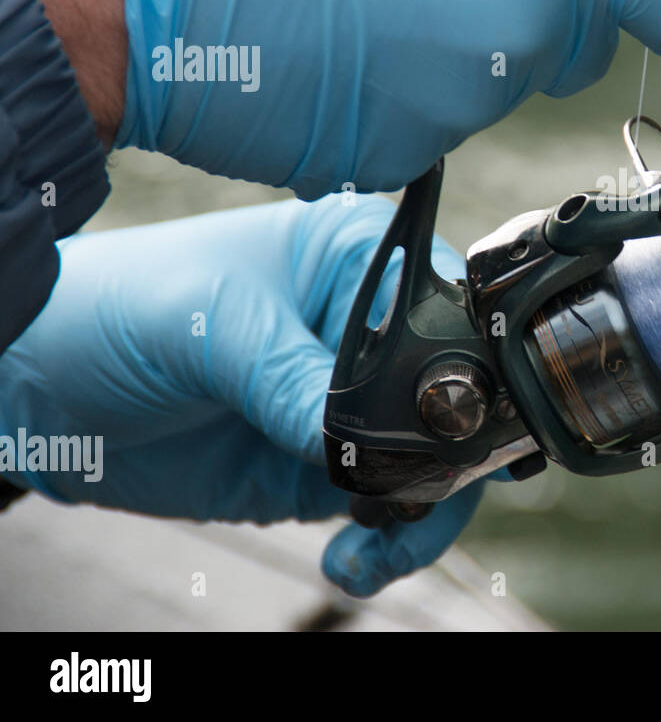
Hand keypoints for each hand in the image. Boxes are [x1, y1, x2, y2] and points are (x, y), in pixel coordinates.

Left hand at [0, 197, 493, 596]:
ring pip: (433, 462)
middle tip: (407, 502)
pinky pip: (384, 506)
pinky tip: (351, 560)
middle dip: (448, 461)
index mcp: (362, 258)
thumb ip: (290, 378)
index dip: (456, 378)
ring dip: (422, 514)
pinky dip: (387, 543)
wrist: (43, 386)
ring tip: (373, 547)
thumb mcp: (209, 327)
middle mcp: (370, 328)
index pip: (448, 315)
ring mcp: (351, 399)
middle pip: (457, 398)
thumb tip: (358, 443)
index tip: (436, 438)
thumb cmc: (121, 308)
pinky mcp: (323, 461)